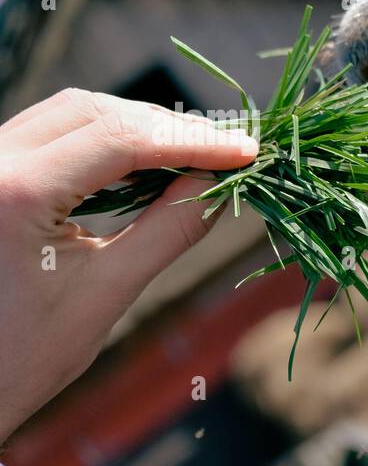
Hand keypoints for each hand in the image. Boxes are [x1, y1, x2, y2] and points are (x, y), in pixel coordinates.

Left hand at [0, 89, 258, 444]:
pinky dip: (106, 139)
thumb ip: (171, 228)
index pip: (119, 138)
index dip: (192, 140)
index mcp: (14, 192)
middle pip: (95, 112)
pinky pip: (53, 133)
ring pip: (73, 113)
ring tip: (197, 155)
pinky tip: (148, 161)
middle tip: (229, 152)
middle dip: (168, 128)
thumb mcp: (110, 290)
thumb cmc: (27, 353)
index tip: (247, 152)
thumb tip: (223, 182)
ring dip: (138, 128)